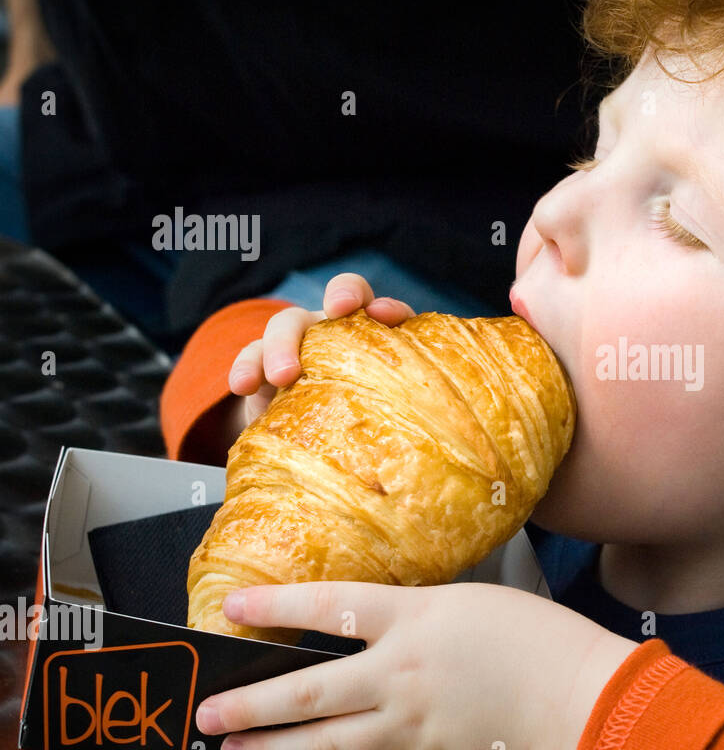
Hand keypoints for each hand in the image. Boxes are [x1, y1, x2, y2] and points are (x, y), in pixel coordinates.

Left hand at [193, 581, 638, 749]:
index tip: (234, 609)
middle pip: (310, 691)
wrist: (575, 690)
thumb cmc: (533, 637)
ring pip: (328, 744)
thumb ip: (411, 614)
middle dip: (252, 705)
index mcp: (413, 618)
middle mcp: (402, 672)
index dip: (275, 607)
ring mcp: (414, 722)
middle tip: (211, 714)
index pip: (328, 607)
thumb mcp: (465, 601)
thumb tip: (365, 623)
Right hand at [223, 272, 414, 441]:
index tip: (382, 314)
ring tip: (281, 376)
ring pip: (289, 323)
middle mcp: (342, 333)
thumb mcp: (393, 423)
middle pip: (339, 302)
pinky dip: (245, 366)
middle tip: (337, 312)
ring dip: (284, 343)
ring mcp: (302, 345)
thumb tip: (458, 450)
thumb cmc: (371, 432)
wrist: (317, 450)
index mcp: (378, 340)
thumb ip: (415, 420)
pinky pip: (251, 355)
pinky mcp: (265, 365)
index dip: (386, 308)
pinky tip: (240, 386)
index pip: (385, 309)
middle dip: (339, 299)